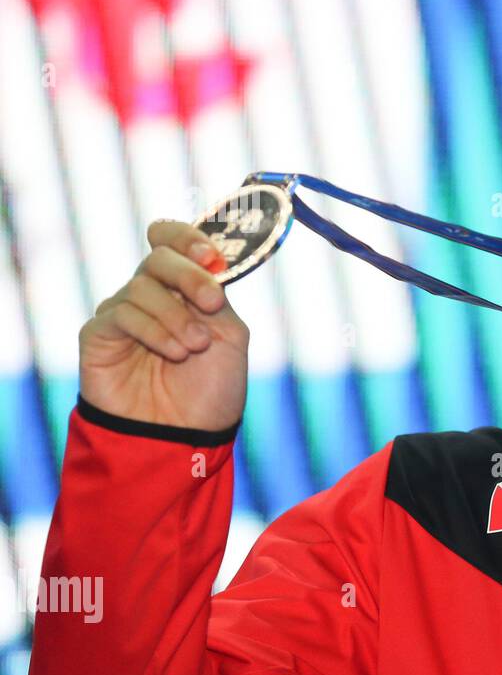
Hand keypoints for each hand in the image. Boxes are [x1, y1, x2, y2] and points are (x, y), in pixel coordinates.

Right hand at [78, 220, 249, 431]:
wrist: (184, 436)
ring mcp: (123, 313)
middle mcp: (152, 296)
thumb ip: (218, 295)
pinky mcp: (98, 335)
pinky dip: (154, 330)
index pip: (173, 241)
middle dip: (190, 275)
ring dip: (176, 316)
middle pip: (160, 256)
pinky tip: (174, 353)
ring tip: (195, 347)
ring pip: (142, 286)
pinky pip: (122, 313)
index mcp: (186, 289)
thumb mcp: (230, 336)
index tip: (212, 257)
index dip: (189, 238)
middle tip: (213, 303)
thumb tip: (207, 260)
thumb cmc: (211, 390)